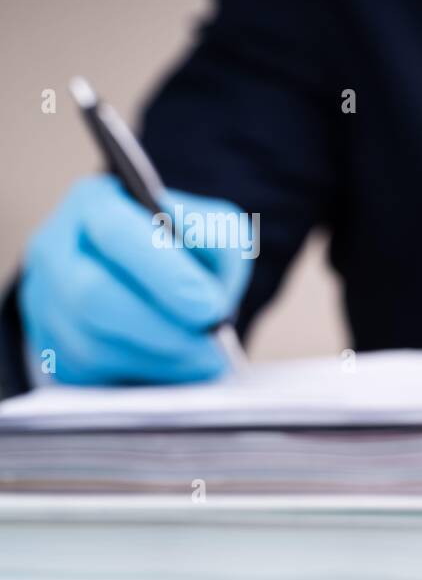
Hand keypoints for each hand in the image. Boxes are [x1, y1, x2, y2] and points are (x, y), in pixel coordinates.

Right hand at [20, 175, 252, 383]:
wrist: (150, 279)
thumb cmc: (181, 249)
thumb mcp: (211, 228)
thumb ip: (219, 245)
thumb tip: (208, 295)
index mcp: (95, 204)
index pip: (117, 233)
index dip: (165, 274)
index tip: (209, 308)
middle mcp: (56, 248)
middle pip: (92, 296)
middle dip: (161, 328)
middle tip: (211, 345)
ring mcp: (45, 301)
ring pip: (92, 344)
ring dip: (159, 359)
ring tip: (204, 358)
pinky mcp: (51, 348)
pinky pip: (93, 374)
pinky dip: (145, 376)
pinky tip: (177, 366)